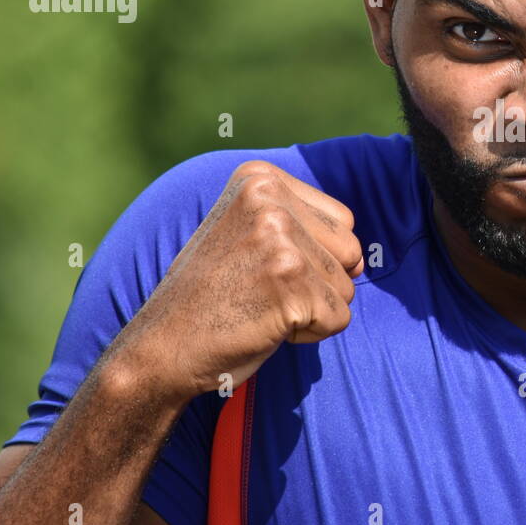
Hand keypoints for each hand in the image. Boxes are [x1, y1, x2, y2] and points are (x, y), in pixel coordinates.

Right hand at [118, 160, 363, 400]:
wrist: (163, 345)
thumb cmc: (213, 295)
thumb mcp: (248, 232)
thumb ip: (301, 224)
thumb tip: (362, 256)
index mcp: (261, 179)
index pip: (343, 220)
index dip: (315, 256)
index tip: (263, 267)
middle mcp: (270, 201)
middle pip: (351, 250)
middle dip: (319, 283)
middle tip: (263, 291)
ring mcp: (280, 241)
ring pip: (346, 287)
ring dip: (312, 309)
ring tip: (261, 307)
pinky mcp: (289, 285)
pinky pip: (338, 318)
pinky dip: (310, 334)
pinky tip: (266, 326)